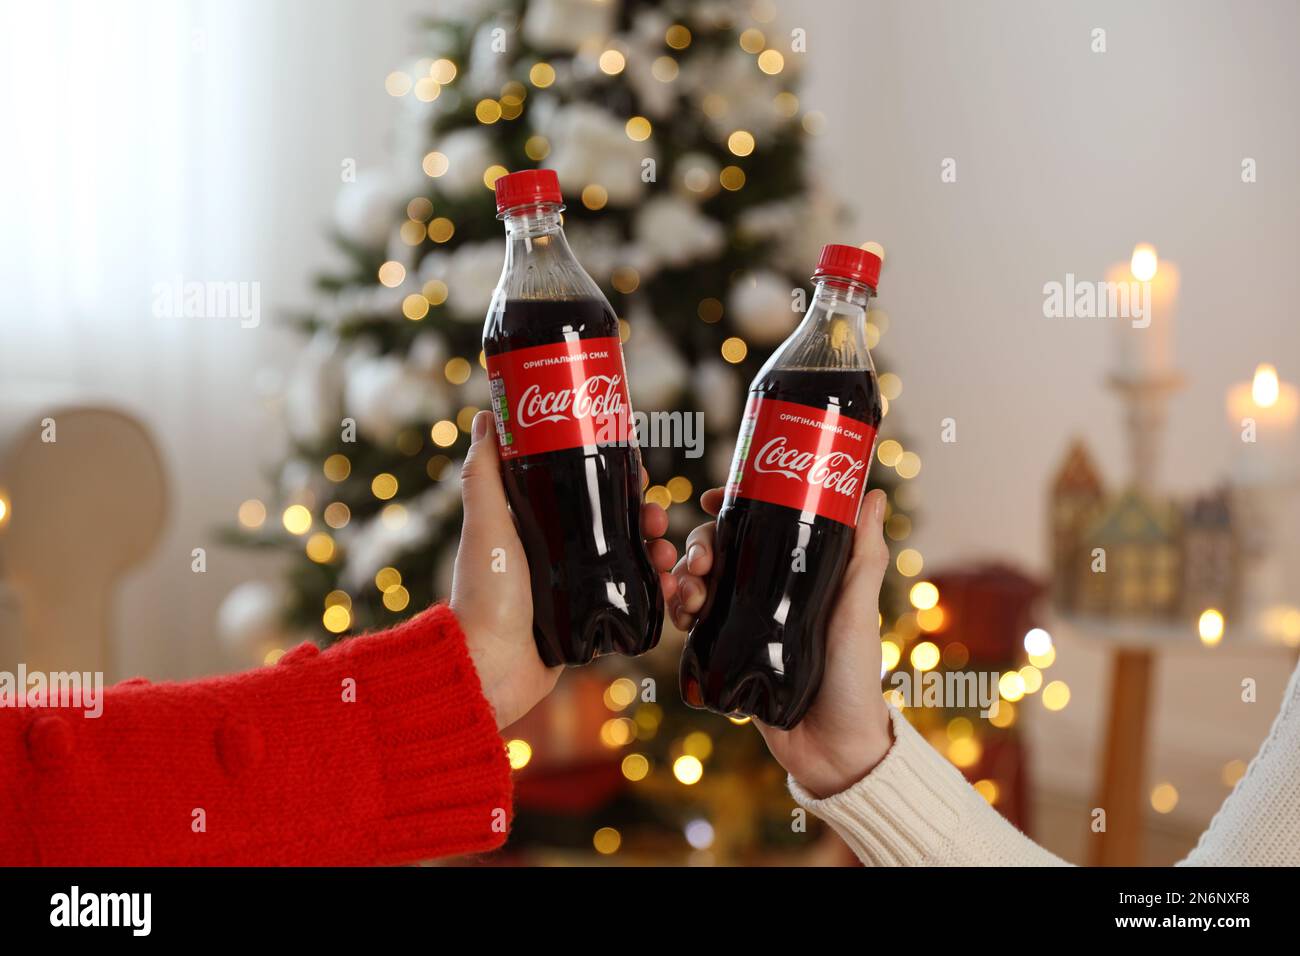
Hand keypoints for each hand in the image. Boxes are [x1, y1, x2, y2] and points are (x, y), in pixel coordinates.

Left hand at [451, 410, 678, 730]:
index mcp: (530, 528)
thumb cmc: (484, 596)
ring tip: (666, 552)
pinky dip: (653, 590)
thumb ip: (484, 475)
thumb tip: (488, 414)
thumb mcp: (486, 525)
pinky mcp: (587, 622)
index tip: (638, 466)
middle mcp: (552, 555)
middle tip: (658, 512)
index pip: (580, 489)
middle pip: (611, 523)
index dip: (612, 475)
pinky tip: (669, 585)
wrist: (489, 669)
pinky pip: (629, 600)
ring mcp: (571, 590)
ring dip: (653, 550)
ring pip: (626, 560)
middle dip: (642, 514)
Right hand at [670, 487, 893, 798]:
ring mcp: (744, 622)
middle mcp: (769, 592)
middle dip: (699, 545)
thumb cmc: (857, 679)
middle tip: (700, 563)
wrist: (833, 750)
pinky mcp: (724, 653)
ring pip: (700, 582)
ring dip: (684, 579)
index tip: (712, 498)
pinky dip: (679, 612)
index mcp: (800, 573)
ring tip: (689, 598)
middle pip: (722, 549)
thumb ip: (864, 556)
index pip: (760, 525)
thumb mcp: (859, 611)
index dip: (732, 506)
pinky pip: (692, 623)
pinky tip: (681, 618)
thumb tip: (875, 494)